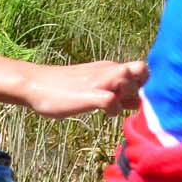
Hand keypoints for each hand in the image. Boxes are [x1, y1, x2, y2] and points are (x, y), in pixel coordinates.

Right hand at [21, 58, 148, 119]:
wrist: (34, 84)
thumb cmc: (64, 89)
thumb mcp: (95, 88)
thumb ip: (118, 94)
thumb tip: (139, 102)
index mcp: (110, 68)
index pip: (142, 69)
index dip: (147, 83)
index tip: (138, 96)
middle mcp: (107, 71)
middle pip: (141, 70)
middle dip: (142, 87)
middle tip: (128, 101)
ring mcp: (97, 82)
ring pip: (126, 78)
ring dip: (128, 93)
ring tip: (116, 106)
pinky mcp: (87, 95)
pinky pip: (110, 99)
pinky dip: (113, 108)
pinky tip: (105, 114)